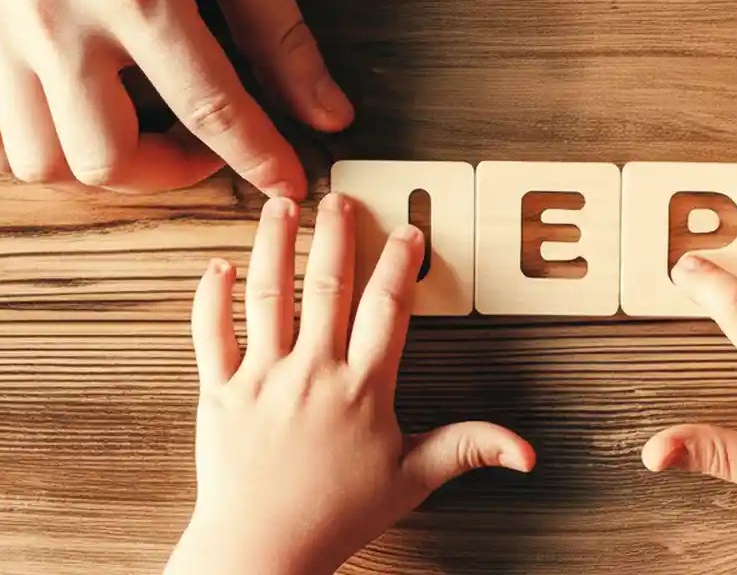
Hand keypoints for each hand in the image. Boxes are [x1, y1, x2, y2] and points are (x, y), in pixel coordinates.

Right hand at [0, 0, 351, 196]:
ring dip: (96, 167)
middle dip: (170, 173)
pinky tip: (59, 129)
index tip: (284, 183)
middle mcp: (55, 15)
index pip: (211, 110)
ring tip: (134, 133)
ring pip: (36, 157)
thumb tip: (327, 110)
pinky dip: (13, 148)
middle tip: (200, 147)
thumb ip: (280, 31)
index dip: (257, 158)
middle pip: (107, 158)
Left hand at [165, 195, 534, 574]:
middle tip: (340, 198)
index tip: (408, 231)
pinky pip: (210, 334)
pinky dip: (211, 297)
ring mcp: (262, 379)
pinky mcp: (219, 393)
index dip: (400, 264)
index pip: (388, 309)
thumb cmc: (337, 516)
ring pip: (267, 296)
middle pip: (327, 286)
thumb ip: (467, 449)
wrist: (261, 551)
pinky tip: (218, 265)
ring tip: (280, 207)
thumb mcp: (411, 480)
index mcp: (362, 389)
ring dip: (273, 245)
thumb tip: (527, 452)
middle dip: (335, 236)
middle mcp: (313, 374)